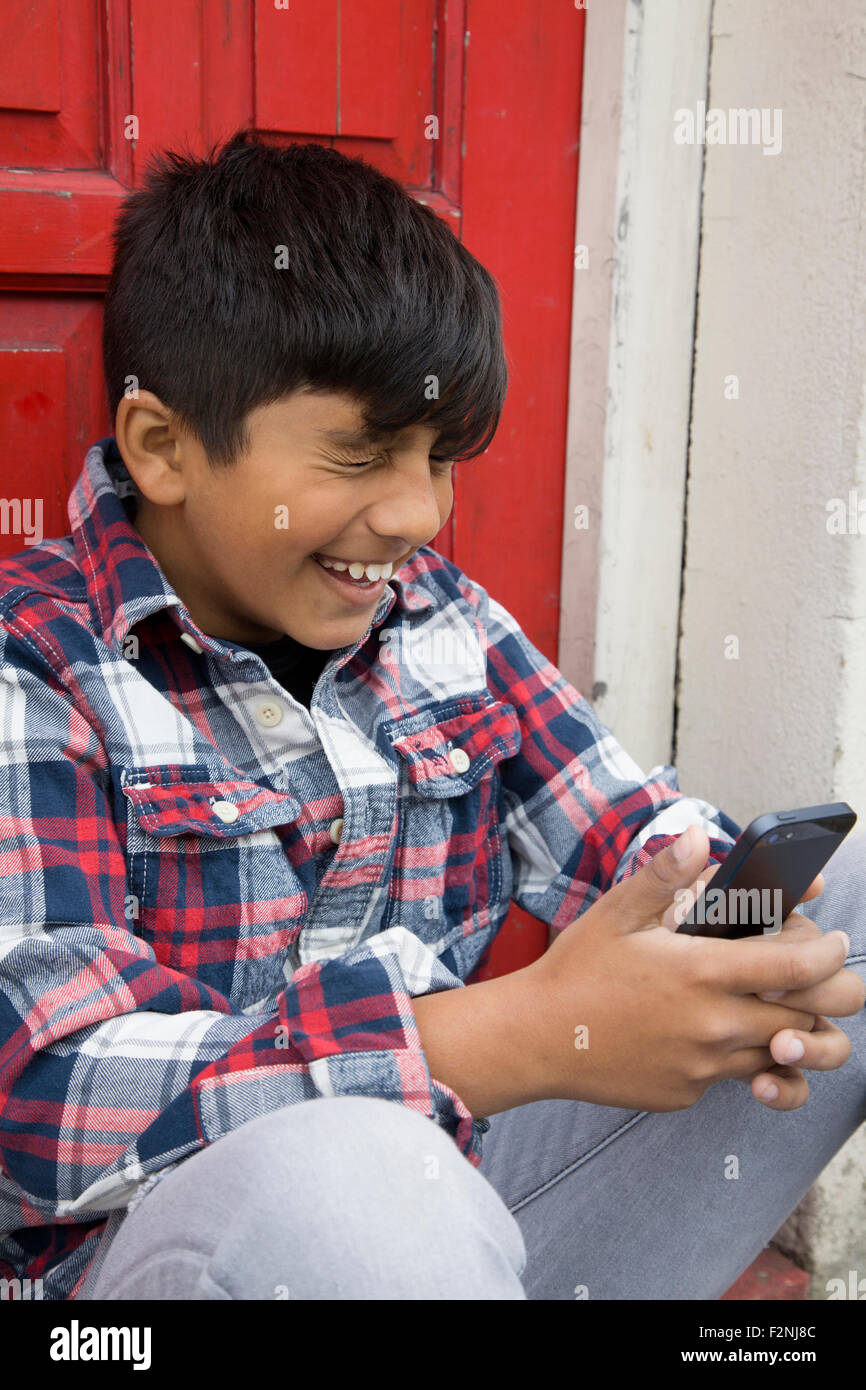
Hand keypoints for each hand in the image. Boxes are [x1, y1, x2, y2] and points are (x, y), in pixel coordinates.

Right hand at [524, 826, 848, 1112]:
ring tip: (780, 1006)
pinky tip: (715, 1029)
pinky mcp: (687, 1093)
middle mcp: (711, 1025)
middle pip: (805, 1020)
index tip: (834, 940)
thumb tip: (696, 834)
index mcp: (701, 973)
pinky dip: (739, 1055)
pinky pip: (732, 1075)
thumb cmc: (575, 970)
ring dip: (789, 1031)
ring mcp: (701, 1066)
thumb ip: (665, 875)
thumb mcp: (616, 912)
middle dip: (829, 998)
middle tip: (825, 979)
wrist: (534, 1039)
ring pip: (777, 1055)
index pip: (796, 968)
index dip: (828, 953)